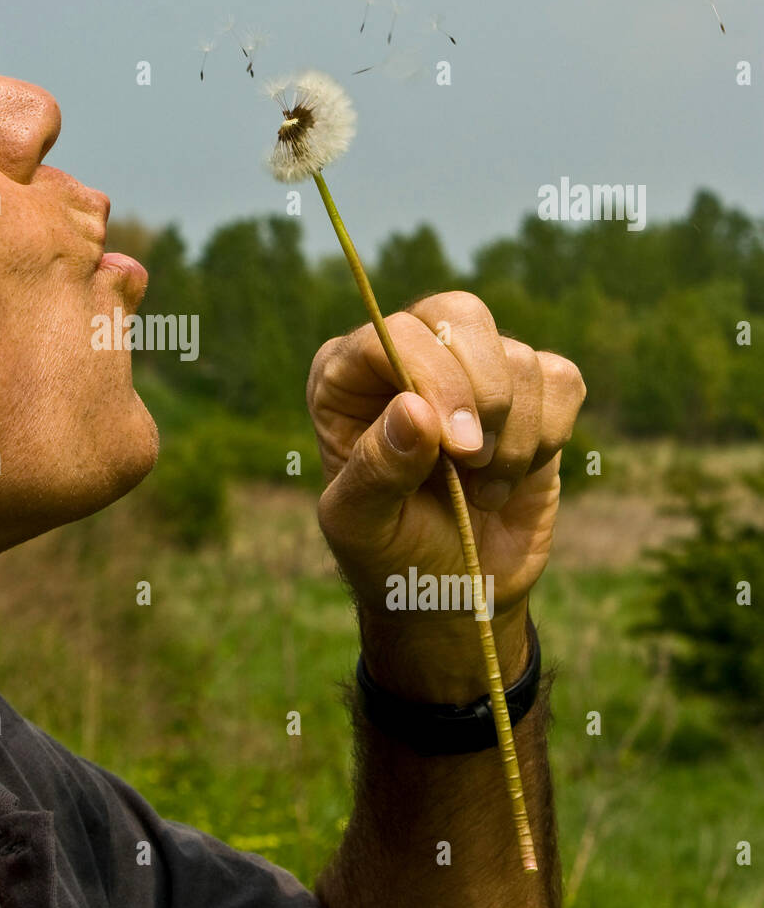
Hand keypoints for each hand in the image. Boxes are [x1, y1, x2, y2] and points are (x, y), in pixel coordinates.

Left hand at [307, 291, 585, 635]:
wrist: (452, 590)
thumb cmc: (390, 554)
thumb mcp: (361, 526)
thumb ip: (375, 470)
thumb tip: (414, 409)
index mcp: (346, 375)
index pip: (396, 334)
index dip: (434, 379)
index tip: (455, 448)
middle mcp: (407, 357)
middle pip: (460, 316)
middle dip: (482, 394)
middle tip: (472, 461)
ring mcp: (471, 370)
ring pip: (518, 359)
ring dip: (511, 439)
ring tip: (481, 489)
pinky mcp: (531, 394)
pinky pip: (562, 380)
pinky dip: (548, 435)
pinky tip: (512, 474)